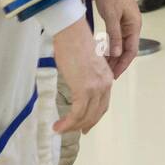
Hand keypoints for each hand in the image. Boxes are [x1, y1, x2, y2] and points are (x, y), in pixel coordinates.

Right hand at [52, 19, 113, 133]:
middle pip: (97, 112)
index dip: (94, 117)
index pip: (103, 104)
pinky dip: (68, 123)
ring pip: (86, 116)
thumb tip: (78, 86)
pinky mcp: (84, 89)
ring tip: (59, 128)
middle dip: (84, 124)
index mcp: (107, 77)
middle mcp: (105, 84)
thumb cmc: (75, 43)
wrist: (72, 33)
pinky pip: (77, 113)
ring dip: (72, 126)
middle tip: (72, 131)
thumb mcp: (86, 64)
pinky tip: (58, 126)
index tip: (85, 125)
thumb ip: (86, 77)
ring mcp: (96, 87)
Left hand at [92, 0, 139, 78]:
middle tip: (106, 74)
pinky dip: (110, 45)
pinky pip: (116, 36)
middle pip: (126, 49)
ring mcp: (125, 21)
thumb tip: (117, 53)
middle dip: (117, 62)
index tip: (114, 75)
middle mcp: (132, 25)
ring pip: (121, 43)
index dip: (123, 64)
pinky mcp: (118, 18)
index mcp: (134, 25)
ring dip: (113, 55)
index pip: (131, 50)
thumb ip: (114, 35)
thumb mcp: (111, 15)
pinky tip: (102, 51)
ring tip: (103, 65)